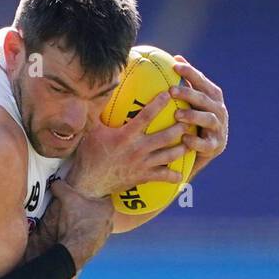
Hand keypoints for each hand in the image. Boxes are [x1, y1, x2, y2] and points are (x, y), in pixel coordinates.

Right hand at [48, 179, 112, 271]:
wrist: (75, 249)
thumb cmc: (76, 222)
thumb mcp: (67, 199)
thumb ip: (62, 188)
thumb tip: (55, 183)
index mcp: (108, 208)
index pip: (105, 197)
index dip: (95, 195)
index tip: (87, 196)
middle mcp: (110, 222)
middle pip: (101, 212)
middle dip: (91, 210)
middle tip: (79, 208)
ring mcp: (104, 236)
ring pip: (97, 226)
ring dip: (88, 224)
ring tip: (76, 223)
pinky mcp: (97, 247)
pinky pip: (92, 238)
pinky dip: (85, 236)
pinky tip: (75, 235)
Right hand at [68, 90, 187, 197]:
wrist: (88, 185)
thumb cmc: (89, 155)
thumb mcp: (92, 132)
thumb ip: (99, 114)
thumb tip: (99, 94)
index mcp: (126, 136)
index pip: (146, 116)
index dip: (159, 103)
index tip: (169, 93)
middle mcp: (138, 149)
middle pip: (167, 136)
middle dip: (181, 126)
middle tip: (189, 118)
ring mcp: (142, 164)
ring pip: (170, 155)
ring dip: (183, 147)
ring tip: (190, 140)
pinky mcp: (143, 177)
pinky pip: (163, 176)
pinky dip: (174, 175)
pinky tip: (181, 172)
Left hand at [171, 56, 227, 168]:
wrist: (202, 155)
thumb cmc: (194, 123)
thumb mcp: (192, 103)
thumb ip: (187, 84)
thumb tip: (175, 58)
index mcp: (213, 98)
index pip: (202, 82)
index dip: (190, 73)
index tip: (175, 65)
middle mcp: (219, 111)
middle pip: (205, 99)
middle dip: (189, 93)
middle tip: (171, 91)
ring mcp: (219, 129)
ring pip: (208, 119)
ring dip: (192, 115)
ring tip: (176, 115)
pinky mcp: (215, 146)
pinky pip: (205, 143)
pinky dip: (195, 140)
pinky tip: (183, 137)